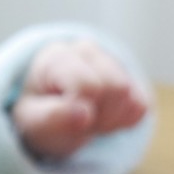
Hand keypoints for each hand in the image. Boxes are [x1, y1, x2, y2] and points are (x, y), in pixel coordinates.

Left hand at [11, 39, 148, 159]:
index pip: (89, 86)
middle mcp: (85, 50)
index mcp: (56, 57)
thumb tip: (84, 113)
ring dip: (110, 120)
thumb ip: (50, 117)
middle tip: (77, 122)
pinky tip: (103, 118)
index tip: (64, 118)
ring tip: (87, 120)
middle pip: (116, 89)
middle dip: (98, 116)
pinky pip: (142, 107)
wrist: (46, 110)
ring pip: (130, 96)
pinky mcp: (129, 76)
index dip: (81, 113)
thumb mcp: (31, 121)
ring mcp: (110, 60)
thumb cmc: (37, 112)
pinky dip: (124, 121)